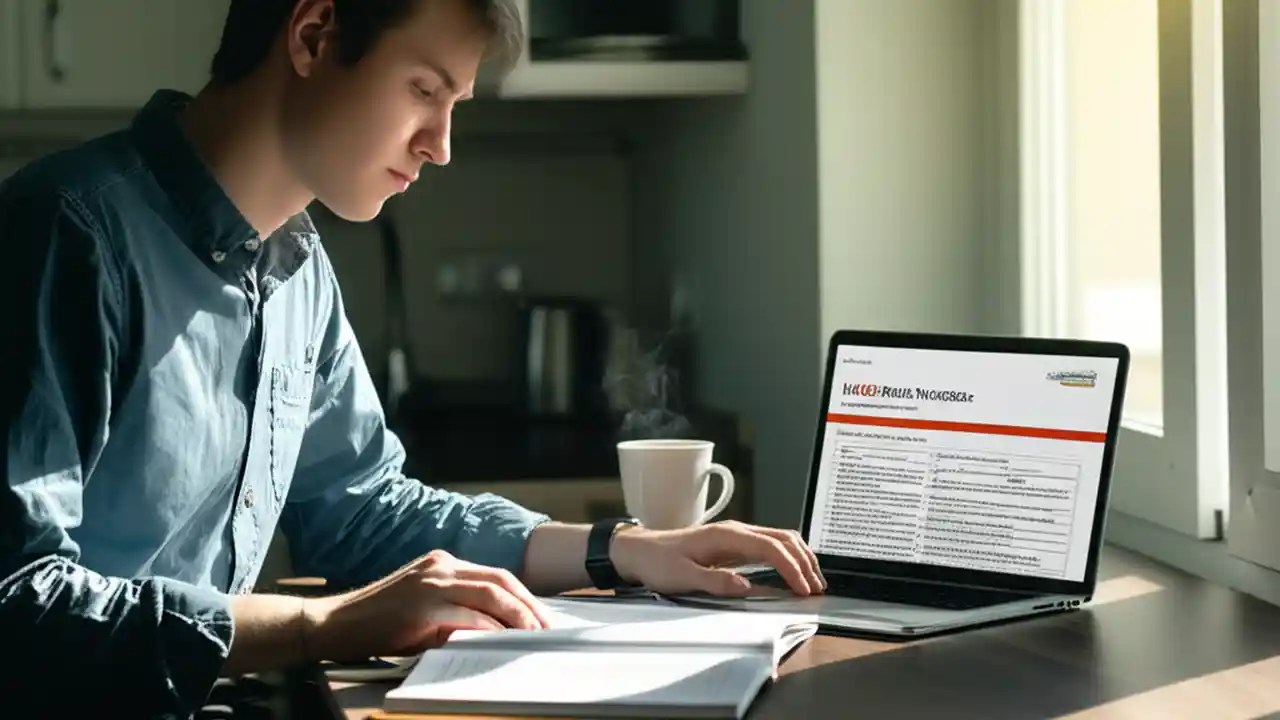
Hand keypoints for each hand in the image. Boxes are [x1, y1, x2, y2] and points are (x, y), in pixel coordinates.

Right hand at [304, 549, 552, 660]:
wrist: (336, 622)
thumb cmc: (379, 620)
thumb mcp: (424, 606)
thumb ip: (457, 608)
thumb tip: (497, 627)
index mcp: (443, 563)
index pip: (495, 575)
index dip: (523, 596)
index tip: (540, 615)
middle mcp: (441, 566)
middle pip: (501, 580)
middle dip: (529, 605)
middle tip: (547, 628)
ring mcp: (432, 583)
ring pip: (491, 593)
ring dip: (518, 616)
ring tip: (533, 635)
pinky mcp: (423, 606)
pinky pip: (468, 615)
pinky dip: (490, 627)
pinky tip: (502, 640)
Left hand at [609, 520, 826, 597]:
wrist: (639, 550)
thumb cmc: (658, 563)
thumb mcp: (683, 577)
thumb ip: (715, 582)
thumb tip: (747, 586)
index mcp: (726, 536)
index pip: (771, 547)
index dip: (793, 568)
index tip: (804, 590)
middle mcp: (736, 530)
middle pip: (783, 538)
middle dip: (804, 561)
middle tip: (817, 587)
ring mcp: (736, 534)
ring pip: (779, 538)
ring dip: (799, 556)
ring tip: (811, 580)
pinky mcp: (733, 542)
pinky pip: (768, 543)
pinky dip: (787, 555)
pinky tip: (792, 570)